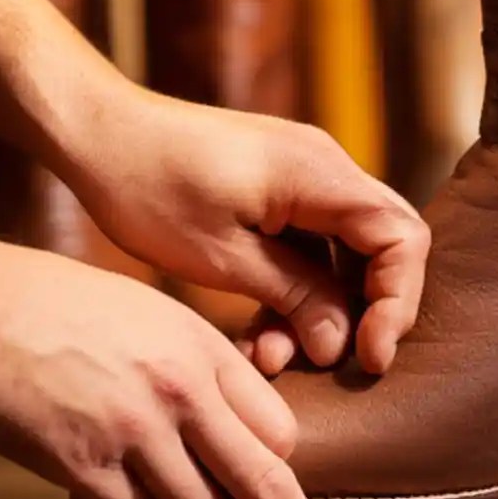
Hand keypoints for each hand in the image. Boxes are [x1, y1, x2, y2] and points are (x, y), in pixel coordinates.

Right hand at [0, 246, 328, 498]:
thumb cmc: (54, 304)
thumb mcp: (147, 315)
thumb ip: (194, 369)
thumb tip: (226, 431)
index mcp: (200, 349)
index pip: (278, 431)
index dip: (281, 465)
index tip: (283, 488)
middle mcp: (180, 394)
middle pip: (265, 487)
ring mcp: (135, 436)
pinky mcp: (86, 472)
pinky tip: (99, 474)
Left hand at [61, 91, 430, 374]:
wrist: (96, 134)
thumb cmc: (149, 187)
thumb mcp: (222, 257)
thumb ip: (294, 296)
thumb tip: (344, 344)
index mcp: (319, 174)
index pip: (400, 239)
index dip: (396, 302)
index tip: (369, 356)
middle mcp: (323, 168)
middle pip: (383, 246)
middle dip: (363, 311)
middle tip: (332, 364)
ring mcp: (300, 178)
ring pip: (342, 256)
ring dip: (316, 311)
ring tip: (267, 357)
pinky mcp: (275, 192)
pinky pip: (307, 248)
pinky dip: (291, 292)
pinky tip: (254, 335)